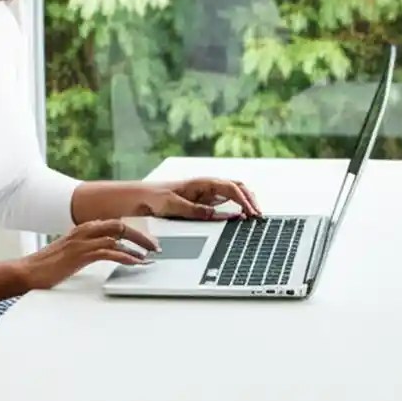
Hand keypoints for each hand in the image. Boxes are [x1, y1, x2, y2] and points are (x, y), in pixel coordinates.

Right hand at [19, 219, 160, 289]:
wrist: (28, 272)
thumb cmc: (49, 265)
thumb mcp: (73, 251)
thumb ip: (90, 247)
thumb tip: (110, 250)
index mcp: (84, 228)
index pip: (115, 223)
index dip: (134, 231)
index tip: (147, 240)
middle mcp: (85, 230)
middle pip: (121, 225)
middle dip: (141, 235)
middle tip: (155, 246)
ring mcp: (83, 241)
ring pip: (118, 236)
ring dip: (138, 246)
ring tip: (150, 255)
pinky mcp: (81, 254)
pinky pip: (110, 251)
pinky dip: (126, 256)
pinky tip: (136, 262)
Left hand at [147, 178, 262, 219]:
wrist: (142, 198)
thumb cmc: (155, 197)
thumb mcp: (173, 205)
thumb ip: (194, 210)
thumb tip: (215, 215)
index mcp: (203, 183)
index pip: (231, 188)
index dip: (244, 200)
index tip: (251, 213)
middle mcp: (208, 186)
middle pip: (238, 188)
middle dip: (250, 200)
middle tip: (258, 216)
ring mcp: (207, 194)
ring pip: (234, 194)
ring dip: (246, 203)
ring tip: (253, 217)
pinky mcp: (205, 202)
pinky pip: (225, 203)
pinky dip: (236, 208)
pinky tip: (240, 217)